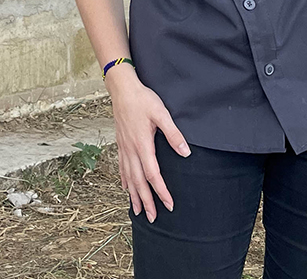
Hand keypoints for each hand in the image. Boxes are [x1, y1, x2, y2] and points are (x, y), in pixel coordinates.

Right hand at [105, 65, 189, 221]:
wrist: (122, 89)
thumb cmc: (143, 100)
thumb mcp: (161, 113)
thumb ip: (174, 134)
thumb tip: (185, 153)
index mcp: (142, 145)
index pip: (153, 174)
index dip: (161, 191)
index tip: (169, 204)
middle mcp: (131, 150)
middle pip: (138, 182)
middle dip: (146, 201)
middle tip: (153, 217)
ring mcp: (124, 148)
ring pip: (129, 178)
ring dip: (134, 196)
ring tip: (138, 211)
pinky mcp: (121, 144)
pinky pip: (122, 168)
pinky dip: (124, 181)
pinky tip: (126, 189)